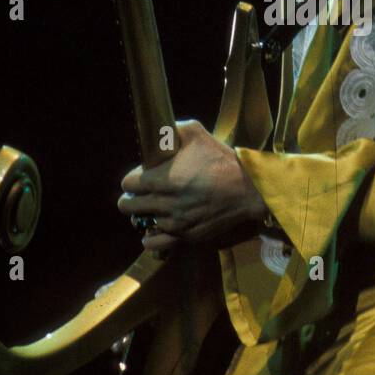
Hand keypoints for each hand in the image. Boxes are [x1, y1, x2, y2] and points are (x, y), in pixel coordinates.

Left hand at [117, 119, 267, 251]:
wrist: (247, 189)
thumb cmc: (221, 159)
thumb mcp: (196, 133)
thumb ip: (170, 131)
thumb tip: (154, 133)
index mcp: (163, 178)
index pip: (127, 184)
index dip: (132, 179)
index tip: (142, 177)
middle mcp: (165, 203)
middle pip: (127, 206)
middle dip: (133, 197)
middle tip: (144, 192)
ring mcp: (174, 223)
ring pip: (140, 223)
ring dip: (144, 215)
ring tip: (154, 208)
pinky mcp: (185, 236)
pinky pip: (153, 244)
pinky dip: (151, 237)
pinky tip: (157, 226)